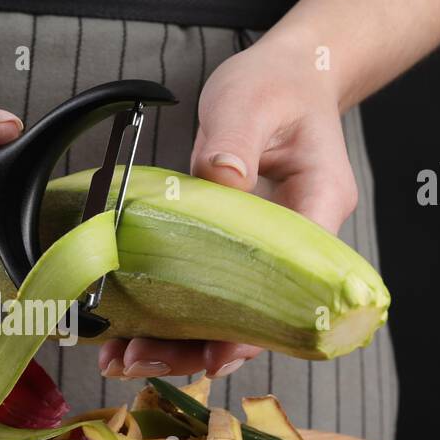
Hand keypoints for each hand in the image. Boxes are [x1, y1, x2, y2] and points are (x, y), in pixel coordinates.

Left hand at [99, 33, 356, 380]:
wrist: (289, 78)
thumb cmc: (279, 86)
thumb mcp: (251, 100)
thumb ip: (234, 140)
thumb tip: (219, 179)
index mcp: (317, 208)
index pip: (294, 288)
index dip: (254, 327)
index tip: (212, 352)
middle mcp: (296, 245)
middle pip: (256, 320)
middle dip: (198, 349)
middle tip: (137, 361)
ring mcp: (264, 254)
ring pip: (228, 318)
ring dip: (177, 343)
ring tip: (121, 358)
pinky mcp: (235, 253)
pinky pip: (207, 295)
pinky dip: (170, 316)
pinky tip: (127, 331)